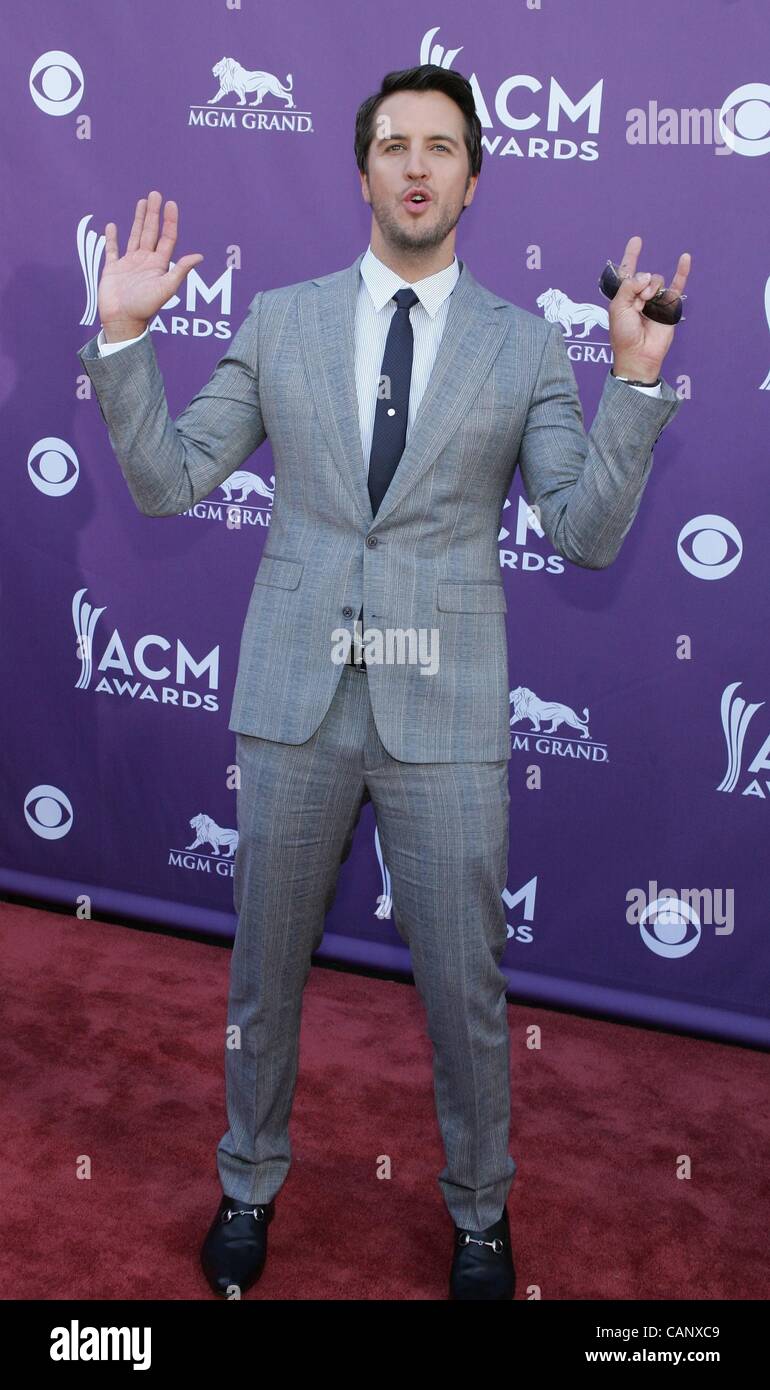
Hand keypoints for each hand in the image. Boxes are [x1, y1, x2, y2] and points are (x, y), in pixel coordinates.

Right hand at [98, 191, 203, 336]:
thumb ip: (181, 270)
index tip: (171, 203)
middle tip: (155, 194)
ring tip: (141, 202)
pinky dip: (111, 238)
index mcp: (159, 265)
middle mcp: (145, 261)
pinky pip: (112, 249)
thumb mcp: (166, 288)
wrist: (122, 321)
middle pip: (151, 232)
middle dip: (153, 213)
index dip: (169, 221)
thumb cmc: (145, 307)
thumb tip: (200, 256)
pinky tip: (112, 226)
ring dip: (138, 219)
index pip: (167, 238)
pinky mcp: (112, 268)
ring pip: (135, 236)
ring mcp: (128, 264)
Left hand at [609, 235, 689, 379]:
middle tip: (636, 303)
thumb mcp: (618, 307)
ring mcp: (655, 299)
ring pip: (656, 279)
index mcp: (624, 296)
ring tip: (645, 305)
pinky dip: (682, 271)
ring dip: (651, 288)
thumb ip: (629, 286)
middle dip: (639, 285)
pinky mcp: (669, 305)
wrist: (639, 353)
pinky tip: (685, 258)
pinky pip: (677, 284)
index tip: (637, 240)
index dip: (631, 256)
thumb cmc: (623, 334)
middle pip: (642, 275)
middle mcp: (640, 295)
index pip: (628, 272)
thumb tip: (646, 275)